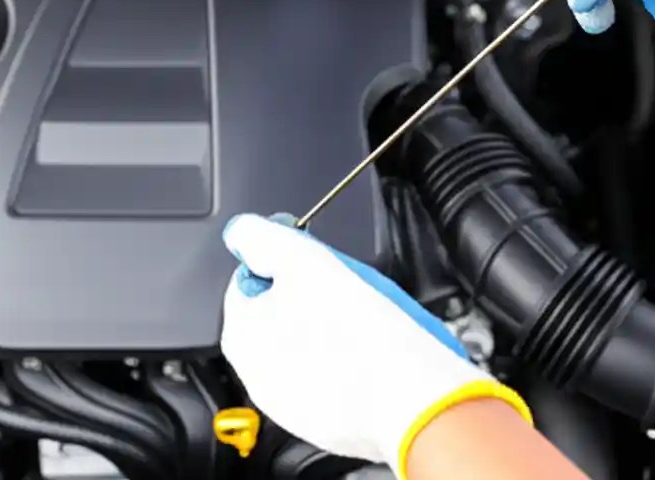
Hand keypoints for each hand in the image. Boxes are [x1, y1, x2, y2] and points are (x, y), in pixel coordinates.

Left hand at [219, 214, 530, 475]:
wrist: (414, 399)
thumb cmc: (364, 333)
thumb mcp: (307, 260)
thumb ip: (264, 238)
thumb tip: (241, 230)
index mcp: (243, 335)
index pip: (251, 279)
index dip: (287, 261)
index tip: (317, 260)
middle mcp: (256, 377)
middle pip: (278, 315)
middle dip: (311, 298)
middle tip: (349, 291)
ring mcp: (291, 405)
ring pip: (306, 348)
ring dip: (329, 332)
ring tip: (368, 325)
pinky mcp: (325, 424)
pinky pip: (330, 380)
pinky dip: (346, 366)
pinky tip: (373, 356)